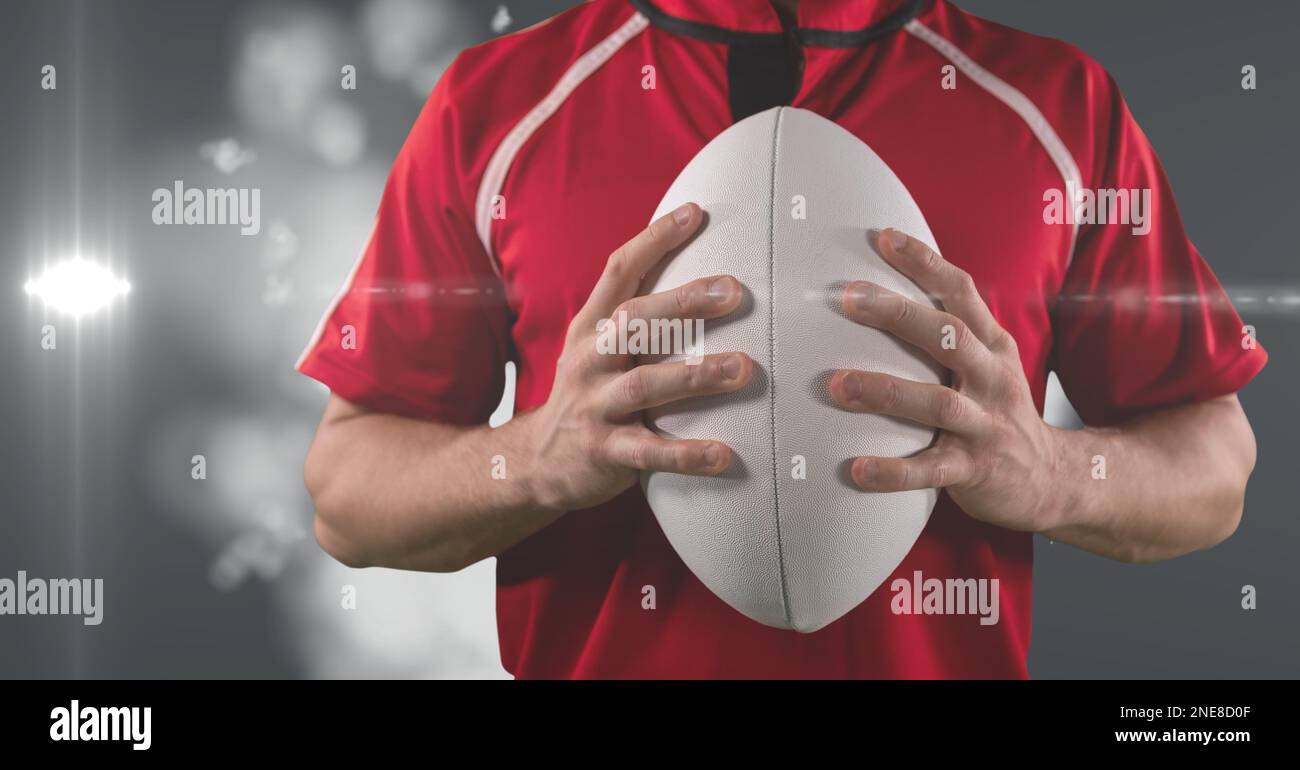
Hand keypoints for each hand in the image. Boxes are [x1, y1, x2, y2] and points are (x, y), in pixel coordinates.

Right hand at [524, 203, 754, 512]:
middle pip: (634, 321)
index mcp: (590, 329)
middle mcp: (589, 360)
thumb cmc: (588, 395)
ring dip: (696, 375)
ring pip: (645, 384)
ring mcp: (595, 406)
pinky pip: (650, 453)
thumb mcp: (597, 349)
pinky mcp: (605, 452)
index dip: (654, 240)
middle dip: (683, 303)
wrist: (535, 462)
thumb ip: (637, 319)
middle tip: (735, 292)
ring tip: (742, 368)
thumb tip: (703, 278)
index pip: (618, 271)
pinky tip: (724, 455)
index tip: (694, 212)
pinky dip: (687, 454)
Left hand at [828, 229, 1065, 532]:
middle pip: (949, 337)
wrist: (1052, 478)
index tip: (883, 238)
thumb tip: (886, 290)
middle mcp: (992, 379)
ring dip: (885, 391)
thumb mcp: (989, 364)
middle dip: (899, 315)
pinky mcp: (973, 470)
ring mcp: (985, 425)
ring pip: (937, 403)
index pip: (963, 293)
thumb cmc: (998, 411)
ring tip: (837, 385)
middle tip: (848, 298)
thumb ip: (951, 331)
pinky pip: (931, 470)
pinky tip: (857, 469)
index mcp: (993, 347)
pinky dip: (894, 471)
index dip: (926, 263)